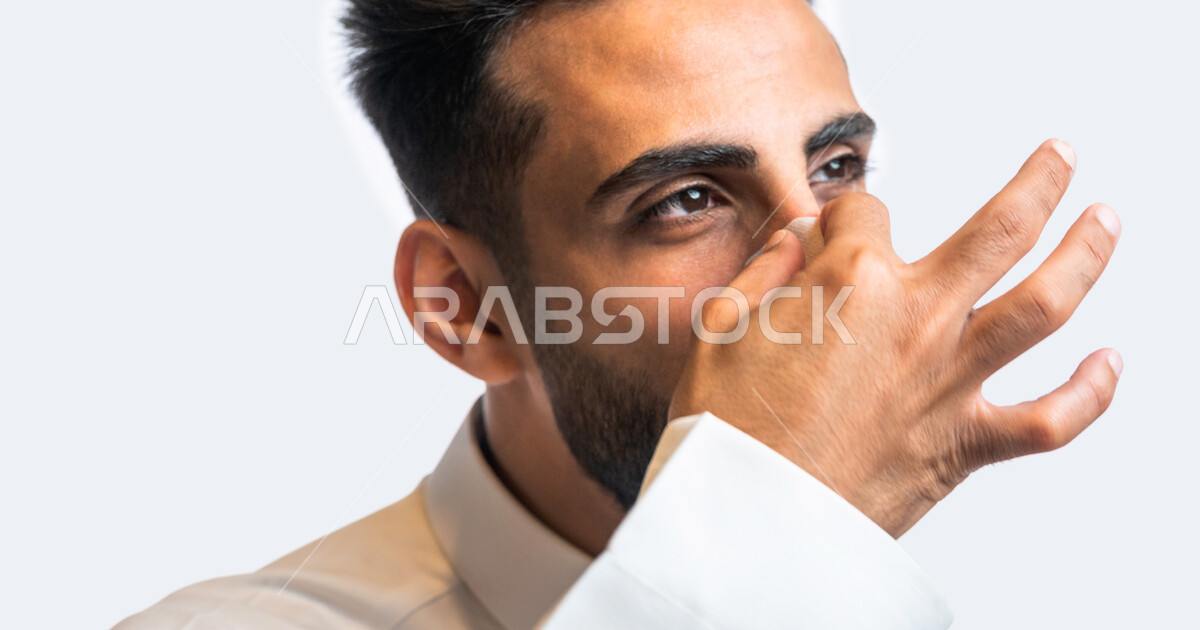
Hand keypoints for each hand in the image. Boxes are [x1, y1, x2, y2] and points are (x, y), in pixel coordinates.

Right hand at [668, 140, 1121, 536]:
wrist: (747, 520)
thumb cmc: (728, 432)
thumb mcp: (719, 330)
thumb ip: (762, 272)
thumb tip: (791, 239)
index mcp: (851, 282)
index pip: (866, 213)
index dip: (846, 215)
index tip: (834, 230)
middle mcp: (917, 320)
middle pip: (1002, 229)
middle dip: (1040, 181)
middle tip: (1061, 158)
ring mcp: (949, 380)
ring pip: (1046, 303)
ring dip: (1087, 254)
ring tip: (1106, 222)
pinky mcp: (965, 442)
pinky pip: (1051, 419)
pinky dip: (1090, 393)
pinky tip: (1108, 364)